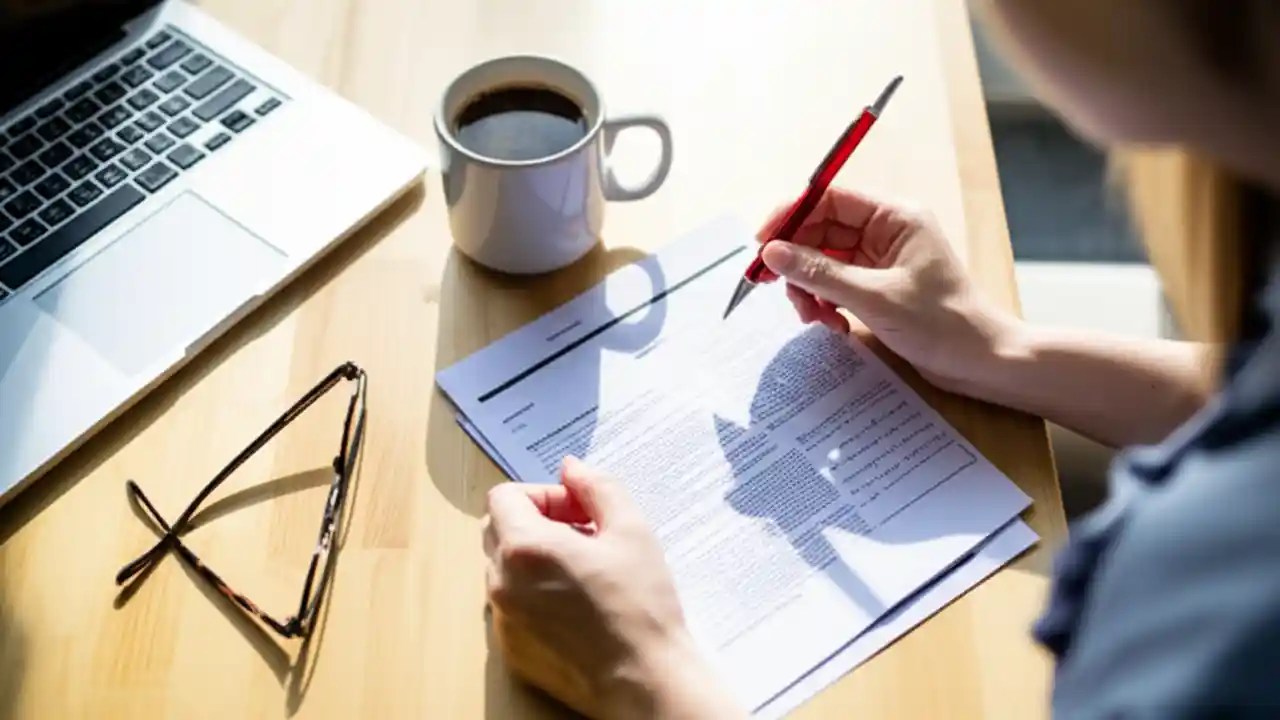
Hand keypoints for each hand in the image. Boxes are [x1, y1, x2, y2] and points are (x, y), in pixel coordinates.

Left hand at [483, 457, 742, 718]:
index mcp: (525, 547)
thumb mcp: (631, 529)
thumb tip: (571, 468)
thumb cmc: (641, 606)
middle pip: (497, 530)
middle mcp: (501, 583)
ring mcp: (502, 620)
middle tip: (582, 535)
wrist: (644, 680)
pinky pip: (510, 607)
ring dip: (534, 559)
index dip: (542, 495)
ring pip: (503, 569)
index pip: (504, 497)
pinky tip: (576, 607)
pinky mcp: (510, 650)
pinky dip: (533, 596)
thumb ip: (597, 487)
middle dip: (535, 522)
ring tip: (583, 572)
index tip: (577, 511)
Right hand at [757, 188, 1020, 393]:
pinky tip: (833, 325)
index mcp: (894, 217)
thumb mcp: (873, 297)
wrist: (979, 362)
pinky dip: (826, 302)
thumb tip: (771, 253)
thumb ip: (819, 272)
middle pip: (821, 230)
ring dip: (810, 289)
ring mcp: (880, 259)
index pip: (829, 198)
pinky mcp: (877, 286)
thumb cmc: (941, 324)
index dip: (791, 217)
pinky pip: (835, 284)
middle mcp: (886, 231)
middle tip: (777, 290)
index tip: (762, 245)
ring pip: (823, 261)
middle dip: (798, 262)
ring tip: (814, 318)